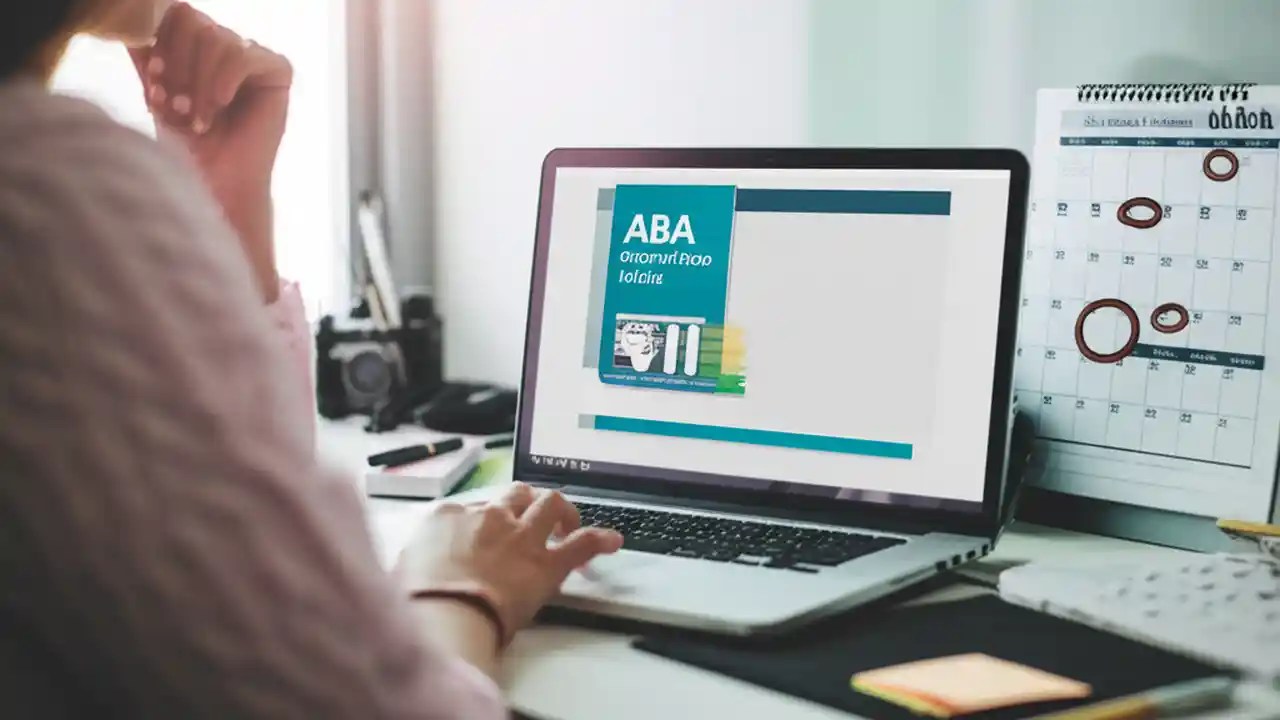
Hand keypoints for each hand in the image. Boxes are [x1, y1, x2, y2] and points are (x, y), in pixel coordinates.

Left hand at [128, 2, 292, 302]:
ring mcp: (253, 57)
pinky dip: (224, 79)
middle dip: (178, 64)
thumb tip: (130, 30)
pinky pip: (243, 54)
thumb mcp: (159, 96)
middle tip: (175, 106)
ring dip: (199, 82)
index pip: (175, 15)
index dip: (160, 42)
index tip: (153, 82)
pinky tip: (220, 105)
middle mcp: (226, 47)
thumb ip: (149, 60)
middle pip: (193, 19)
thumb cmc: (187, 149)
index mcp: (198, 47)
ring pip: (216, 38)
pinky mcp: (277, 72)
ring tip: (198, 119)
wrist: (217, 185)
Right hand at [397, 484, 624, 638]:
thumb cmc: (417, 600)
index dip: (484, 519)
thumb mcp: (400, 570)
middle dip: (526, 502)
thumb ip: (415, 559)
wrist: (445, 616)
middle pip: (515, 494)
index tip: (486, 532)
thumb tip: (415, 567)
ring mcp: (521, 536)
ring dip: (561, 511)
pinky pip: (582, 544)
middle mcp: (489, 517)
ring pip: (550, 503)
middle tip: (532, 518)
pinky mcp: (546, 563)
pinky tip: (611, 541)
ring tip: (567, 522)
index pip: (473, 506)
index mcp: (448, 516)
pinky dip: (599, 540)